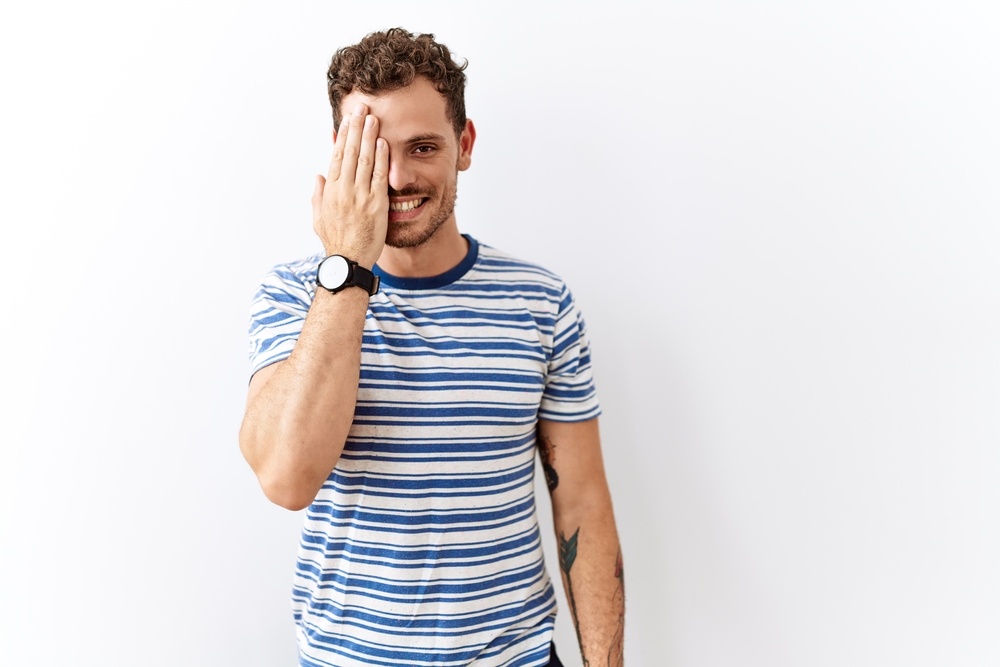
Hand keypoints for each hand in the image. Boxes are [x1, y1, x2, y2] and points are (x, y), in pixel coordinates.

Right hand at [312, 102, 388, 268]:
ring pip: (363, 159)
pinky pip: (378, 176)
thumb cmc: (336, 242)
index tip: (348, 119)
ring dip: (368, 136)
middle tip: (362, 107)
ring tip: (372, 117)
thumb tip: (318, 176)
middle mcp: (343, 190)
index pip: (336, 155)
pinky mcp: (375, 205)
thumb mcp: (319, 218)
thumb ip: (318, 196)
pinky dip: (380, 158)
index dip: (343, 135)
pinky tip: (383, 142)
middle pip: (349, 151)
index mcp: (330, 191)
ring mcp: (359, 196)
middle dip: (355, 127)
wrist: (348, 261)